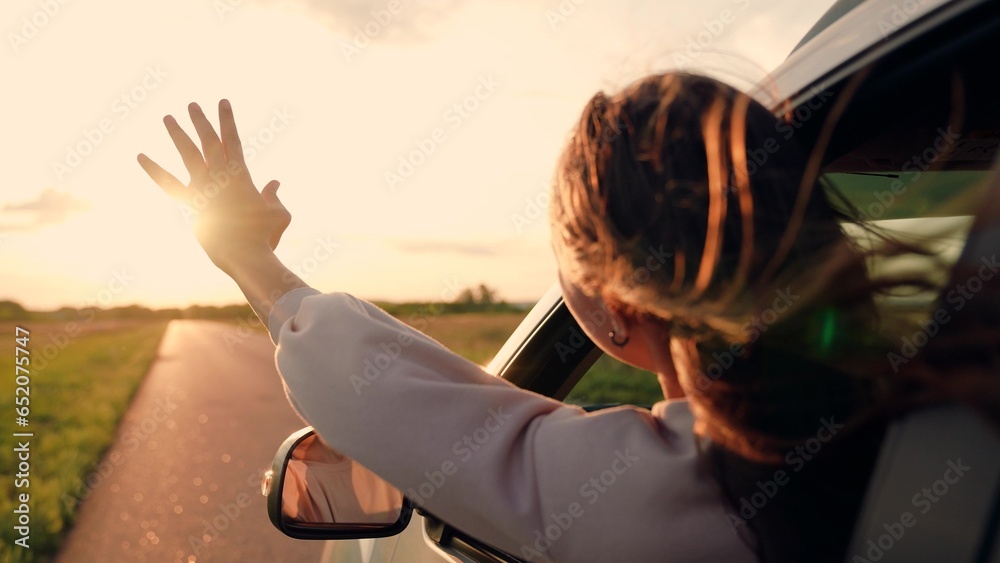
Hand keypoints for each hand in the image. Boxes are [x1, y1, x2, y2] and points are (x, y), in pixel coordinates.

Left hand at [137, 99, 290, 274]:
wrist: (242, 254)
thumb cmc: (264, 235)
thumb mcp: (279, 214)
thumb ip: (275, 196)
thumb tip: (274, 183)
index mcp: (240, 175)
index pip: (232, 140)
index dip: (227, 120)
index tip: (223, 102)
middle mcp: (219, 176)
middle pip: (208, 141)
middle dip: (200, 121)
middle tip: (191, 105)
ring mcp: (203, 187)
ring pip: (188, 154)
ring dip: (178, 134)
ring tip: (167, 117)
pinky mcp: (191, 202)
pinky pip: (168, 183)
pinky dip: (154, 169)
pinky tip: (140, 156)